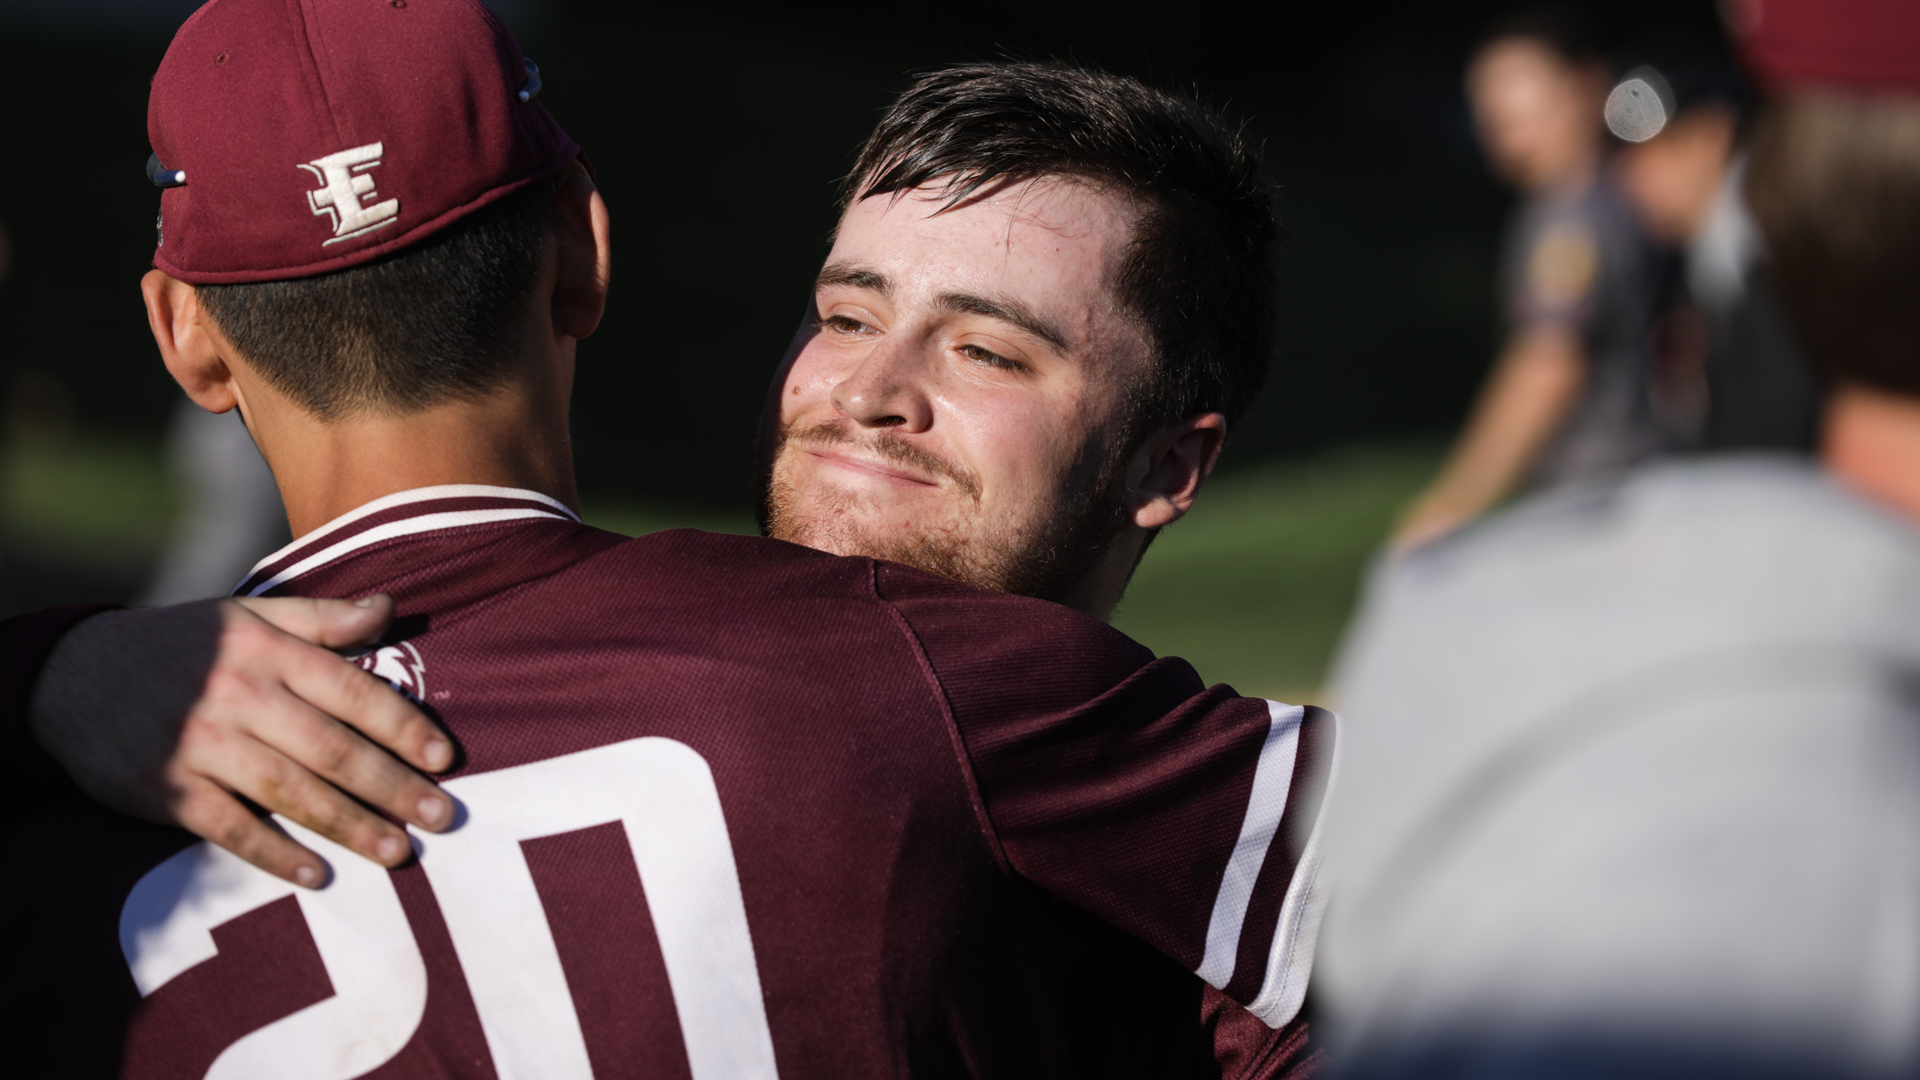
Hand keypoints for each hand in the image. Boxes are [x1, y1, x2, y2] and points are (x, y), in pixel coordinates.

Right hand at [29, 595, 453, 886]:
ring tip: (397, 852)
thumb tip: (389, 608)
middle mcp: (241, 697)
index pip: (351, 692)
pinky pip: (230, 828)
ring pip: (290, 791)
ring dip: (349, 825)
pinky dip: (273, 852)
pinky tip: (316, 874)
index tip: (443, 758)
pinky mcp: (169, 789)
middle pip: (331, 749)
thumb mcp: (249, 617)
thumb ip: (322, 618)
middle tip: (442, 817)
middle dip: (392, 786)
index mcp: (269, 653)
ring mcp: (203, 745)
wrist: (74, 676)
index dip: (402, 726)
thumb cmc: (183, 647)